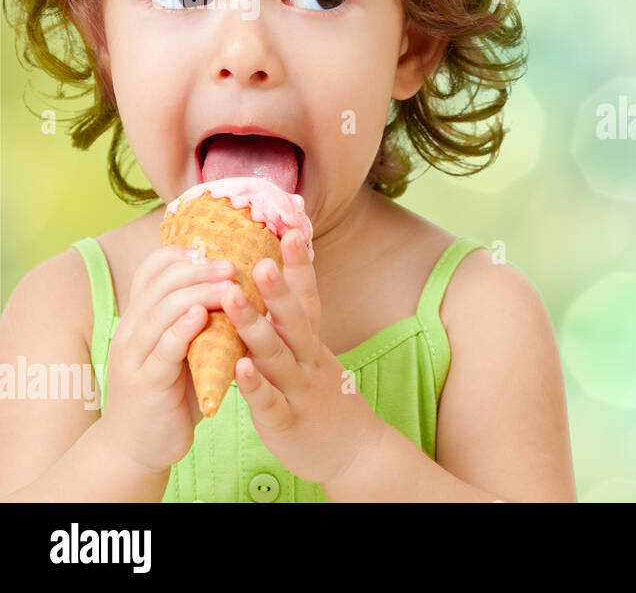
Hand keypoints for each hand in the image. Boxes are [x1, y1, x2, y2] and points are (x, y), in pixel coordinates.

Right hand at [100, 245, 236, 472]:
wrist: (140, 446)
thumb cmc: (171, 392)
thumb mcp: (184, 348)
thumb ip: (201, 319)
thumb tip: (239, 285)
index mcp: (142, 316)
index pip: (154, 269)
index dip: (185, 254)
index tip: (221, 249)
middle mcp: (132, 329)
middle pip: (160, 283)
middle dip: (199, 268)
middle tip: (233, 263)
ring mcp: (135, 355)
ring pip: (162, 310)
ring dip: (197, 292)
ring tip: (228, 282)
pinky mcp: (145, 382)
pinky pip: (163, 349)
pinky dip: (182, 329)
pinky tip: (202, 316)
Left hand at [218, 229, 385, 484]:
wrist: (356, 454)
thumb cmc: (328, 402)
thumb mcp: (315, 358)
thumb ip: (293, 329)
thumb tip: (273, 290)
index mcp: (313, 344)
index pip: (309, 297)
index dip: (301, 266)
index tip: (292, 230)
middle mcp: (309, 361)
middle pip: (293, 319)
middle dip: (276, 288)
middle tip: (258, 257)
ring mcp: (300, 390)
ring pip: (276, 355)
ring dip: (254, 326)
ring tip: (231, 298)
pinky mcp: (287, 421)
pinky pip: (270, 401)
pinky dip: (254, 385)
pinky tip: (238, 369)